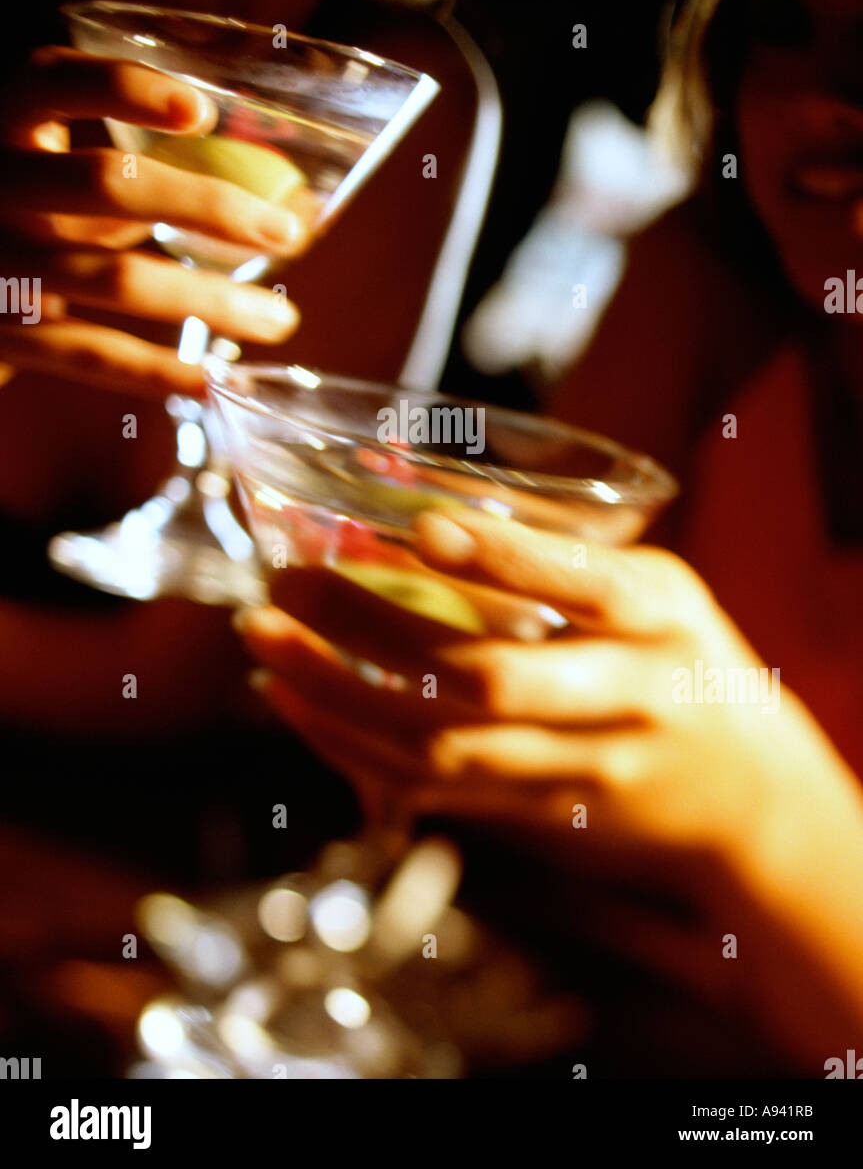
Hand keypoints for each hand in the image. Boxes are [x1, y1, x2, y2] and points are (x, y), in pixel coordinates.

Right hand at [0, 47, 308, 395]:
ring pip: (115, 278)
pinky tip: (215, 380)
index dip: (123, 89)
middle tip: (287, 235)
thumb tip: (290, 203)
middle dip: (206, 207)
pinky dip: (159, 371)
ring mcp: (0, 264)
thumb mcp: (70, 184)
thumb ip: (146, 181)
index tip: (201, 110)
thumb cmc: (34, 223)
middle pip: (104, 184)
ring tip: (281, 320)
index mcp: (9, 125)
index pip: (55, 83)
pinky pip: (92, 353)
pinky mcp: (9, 335)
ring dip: (209, 300)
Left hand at [238, 507, 862, 1063]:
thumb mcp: (656, 585)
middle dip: (371, 633)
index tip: (416, 526)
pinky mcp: (541, 815)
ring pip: (442, 748)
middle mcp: (624, 694)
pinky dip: (356, 750)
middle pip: (487, 678)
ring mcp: (580, 767)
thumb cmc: (680, 656)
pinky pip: (435, 790)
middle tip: (286, 585)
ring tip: (266, 648)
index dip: (498, 555)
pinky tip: (299, 707)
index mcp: (658, 613)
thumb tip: (417, 496)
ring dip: (338, 700)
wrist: (743, 793)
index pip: (579, 582)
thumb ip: (558, 549)